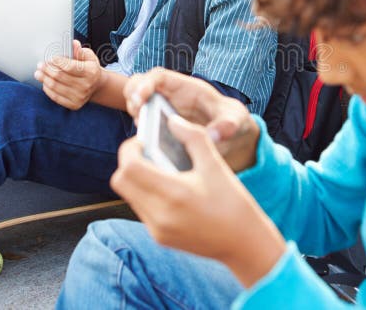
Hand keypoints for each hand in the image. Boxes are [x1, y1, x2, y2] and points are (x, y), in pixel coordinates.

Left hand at [34, 40, 102, 109]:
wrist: (96, 85)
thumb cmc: (89, 68)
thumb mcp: (88, 57)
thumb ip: (79, 51)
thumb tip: (73, 43)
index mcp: (90, 72)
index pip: (69, 67)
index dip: (57, 62)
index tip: (50, 58)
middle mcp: (86, 85)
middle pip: (60, 76)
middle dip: (47, 69)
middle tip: (40, 65)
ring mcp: (80, 97)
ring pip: (55, 87)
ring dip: (44, 79)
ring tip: (38, 73)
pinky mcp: (74, 105)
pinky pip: (56, 97)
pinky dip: (47, 89)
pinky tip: (44, 83)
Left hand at [110, 114, 286, 287]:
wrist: (245, 244)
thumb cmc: (234, 203)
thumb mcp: (215, 165)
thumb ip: (193, 137)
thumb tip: (173, 121)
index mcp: (173, 194)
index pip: (129, 167)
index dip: (130, 149)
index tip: (144, 141)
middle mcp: (159, 214)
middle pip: (121, 181)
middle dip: (128, 162)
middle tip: (148, 152)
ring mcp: (157, 229)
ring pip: (129, 196)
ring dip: (136, 178)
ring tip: (159, 168)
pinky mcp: (160, 238)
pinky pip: (141, 209)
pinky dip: (146, 194)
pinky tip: (168, 188)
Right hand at [124, 68, 259, 171]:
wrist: (234, 136)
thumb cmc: (233, 120)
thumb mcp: (236, 121)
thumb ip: (228, 126)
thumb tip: (213, 136)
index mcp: (187, 88)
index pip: (159, 76)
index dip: (145, 83)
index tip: (140, 98)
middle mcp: (171, 96)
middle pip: (140, 85)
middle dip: (132, 95)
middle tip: (137, 115)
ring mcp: (164, 111)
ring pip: (137, 103)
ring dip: (134, 113)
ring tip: (142, 129)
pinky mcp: (161, 127)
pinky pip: (144, 125)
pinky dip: (140, 131)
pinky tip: (147, 143)